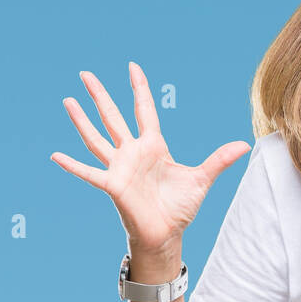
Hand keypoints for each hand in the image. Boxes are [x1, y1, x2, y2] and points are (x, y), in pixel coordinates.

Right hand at [50, 62, 251, 251]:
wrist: (168, 234)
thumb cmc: (180, 207)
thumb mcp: (202, 179)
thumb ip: (219, 160)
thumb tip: (245, 145)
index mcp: (154, 146)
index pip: (144, 110)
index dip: (139, 88)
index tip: (132, 67)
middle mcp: (133, 152)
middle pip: (113, 117)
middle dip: (100, 95)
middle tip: (85, 73)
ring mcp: (120, 168)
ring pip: (97, 138)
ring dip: (82, 121)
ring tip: (68, 100)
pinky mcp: (113, 186)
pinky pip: (89, 173)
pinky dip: (73, 165)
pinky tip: (56, 155)